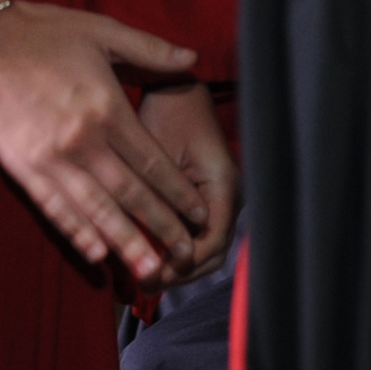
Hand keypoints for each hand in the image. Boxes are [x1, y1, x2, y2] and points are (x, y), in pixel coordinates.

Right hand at [0, 0, 207, 284]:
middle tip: (184, 255)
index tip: (197, 213)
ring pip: (97, 210)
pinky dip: (77, 233)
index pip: (152, 162)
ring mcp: (52, 158)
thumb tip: (192, 56)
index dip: (177, 191)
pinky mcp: (24, 167)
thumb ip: (150, 49)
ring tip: (148, 270)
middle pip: (131, 194)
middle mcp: (85, 140)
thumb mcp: (104, 30)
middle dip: (160, 226)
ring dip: (124, 242)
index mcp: (108, 108)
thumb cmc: (45, 31)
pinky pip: (56, 208)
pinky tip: (95, 254)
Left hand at [134, 84, 237, 288]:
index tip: (151, 274)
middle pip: (213, 254)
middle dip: (180, 273)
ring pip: (207, 249)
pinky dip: (179, 249)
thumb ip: (155, 200)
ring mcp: (223, 198)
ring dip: (179, 265)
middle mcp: (230, 196)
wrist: (180, 88)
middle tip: (145, 281)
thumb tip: (140, 246)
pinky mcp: (210, 198)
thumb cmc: (168, 112)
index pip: (211, 242)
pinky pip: (200, 234)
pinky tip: (153, 254)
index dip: (182, 265)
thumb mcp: (157, 156)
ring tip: (147, 274)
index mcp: (224, 185)